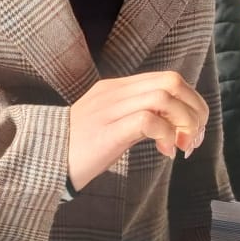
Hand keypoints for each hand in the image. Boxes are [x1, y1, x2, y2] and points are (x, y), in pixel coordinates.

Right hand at [66, 72, 207, 189]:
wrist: (44, 162)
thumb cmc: (80, 149)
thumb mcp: (111, 124)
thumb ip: (139, 117)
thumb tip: (176, 124)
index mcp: (115, 88)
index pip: (168, 78)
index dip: (192, 103)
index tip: (192, 132)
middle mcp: (113, 92)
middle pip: (172, 81)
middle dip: (195, 110)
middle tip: (192, 139)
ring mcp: (108, 109)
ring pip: (164, 97)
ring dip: (184, 123)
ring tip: (180, 146)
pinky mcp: (107, 130)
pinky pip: (148, 120)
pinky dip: (167, 135)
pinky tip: (164, 152)